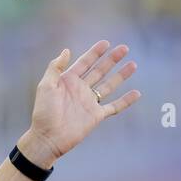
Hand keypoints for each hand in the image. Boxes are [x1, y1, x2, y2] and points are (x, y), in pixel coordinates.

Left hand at [19, 41, 140, 167]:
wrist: (48, 138)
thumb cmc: (43, 112)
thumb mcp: (46, 86)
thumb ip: (55, 67)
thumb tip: (67, 50)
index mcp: (68, 81)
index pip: (85, 62)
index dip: (95, 52)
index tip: (106, 43)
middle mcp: (81, 90)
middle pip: (100, 71)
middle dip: (112, 60)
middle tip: (124, 48)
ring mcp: (89, 102)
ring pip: (109, 86)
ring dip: (121, 75)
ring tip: (133, 65)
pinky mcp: (96, 116)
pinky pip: (114, 107)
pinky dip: (126, 101)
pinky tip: (137, 93)